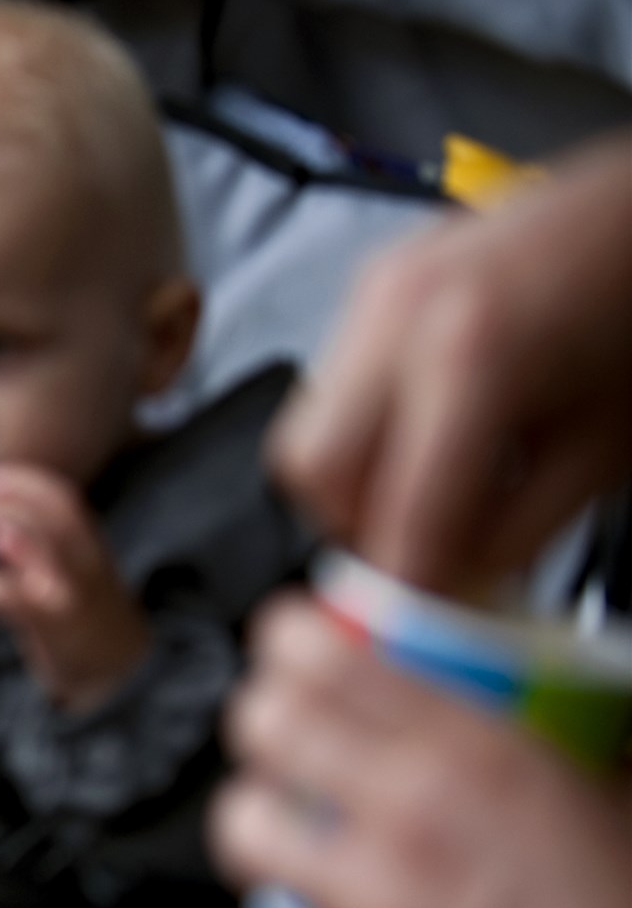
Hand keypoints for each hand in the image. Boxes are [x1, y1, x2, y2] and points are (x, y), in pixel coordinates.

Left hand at [0, 463, 148, 711]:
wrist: (116, 665)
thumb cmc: (80, 609)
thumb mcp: (69, 566)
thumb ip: (39, 539)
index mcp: (90, 544)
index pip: (65, 498)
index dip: (25, 481)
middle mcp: (86, 564)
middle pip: (58, 518)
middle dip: (12, 501)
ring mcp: (73, 595)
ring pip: (48, 554)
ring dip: (8, 533)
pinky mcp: (54, 628)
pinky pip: (18, 600)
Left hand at [212, 596, 631, 907]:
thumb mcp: (602, 792)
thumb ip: (524, 731)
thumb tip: (486, 686)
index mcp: (475, 754)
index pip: (319, 654)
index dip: (288, 642)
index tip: (291, 650)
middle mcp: (410, 817)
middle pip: (260, 726)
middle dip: (266, 728)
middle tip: (288, 745)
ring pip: (243, 833)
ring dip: (268, 837)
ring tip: (301, 849)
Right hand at [270, 133, 631, 593]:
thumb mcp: (604, 451)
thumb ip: (515, 533)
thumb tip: (449, 590)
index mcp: (470, 359)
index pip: (395, 513)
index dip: (401, 585)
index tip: (410, 624)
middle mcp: (400, 316)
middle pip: (311, 472)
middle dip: (352, 529)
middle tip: (414, 556)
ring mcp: (375, 291)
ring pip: (305, 428)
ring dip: (350, 482)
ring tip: (422, 494)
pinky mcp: (373, 282)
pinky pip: (331, 383)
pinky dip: (364, 429)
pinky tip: (427, 436)